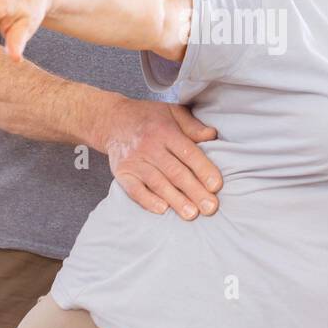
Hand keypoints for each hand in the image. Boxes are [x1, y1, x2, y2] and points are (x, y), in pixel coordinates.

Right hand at [97, 97, 223, 219]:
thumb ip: (192, 125)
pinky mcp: (122, 172)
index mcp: (165, 131)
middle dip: (194, 191)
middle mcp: (149, 146)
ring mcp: (134, 160)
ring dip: (175, 200)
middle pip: (175, 172)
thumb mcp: (172, 112)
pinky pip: (134, 189)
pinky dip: (148, 200)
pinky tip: (162, 209)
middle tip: (210, 208)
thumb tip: (212, 135)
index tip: (216, 186)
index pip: (188, 152)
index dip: (203, 169)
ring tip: (191, 214)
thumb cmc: (149, 118)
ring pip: (157, 183)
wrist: (112, 120)